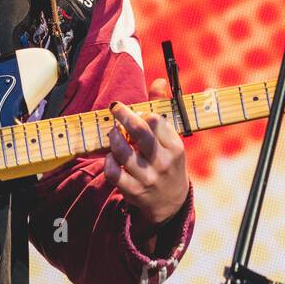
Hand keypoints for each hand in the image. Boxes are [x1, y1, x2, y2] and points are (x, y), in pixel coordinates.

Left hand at [104, 78, 188, 230]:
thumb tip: (158, 81)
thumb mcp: (171, 139)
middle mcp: (163, 163)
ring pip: (122, 152)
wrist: (171, 203)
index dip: (141, 113)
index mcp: (176, 148)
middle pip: (139, 132)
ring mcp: (148, 179)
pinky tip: (112, 157)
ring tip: (113, 134)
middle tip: (115, 108)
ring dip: (113, 138)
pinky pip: (113, 172)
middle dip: (123, 115)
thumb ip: (162, 109)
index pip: (156, 121)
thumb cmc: (168, 162)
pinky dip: (108, 161)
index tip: (134, 111)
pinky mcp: (133, 192)